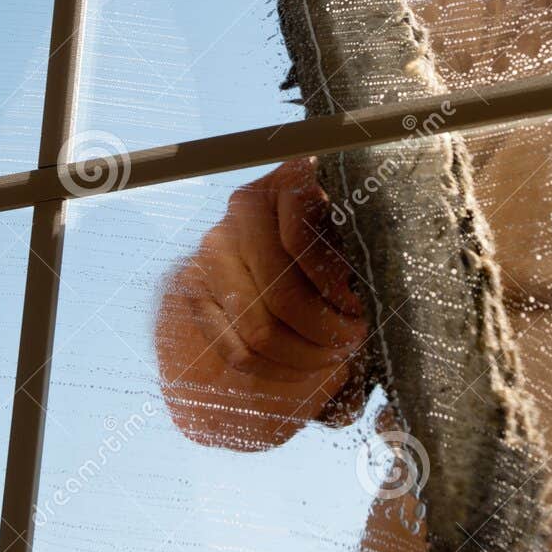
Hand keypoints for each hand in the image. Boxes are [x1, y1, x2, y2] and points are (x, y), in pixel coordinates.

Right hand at [155, 155, 368, 448]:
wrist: (282, 243)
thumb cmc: (334, 242)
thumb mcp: (352, 237)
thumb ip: (350, 258)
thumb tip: (352, 304)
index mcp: (288, 181)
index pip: (301, 237)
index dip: (332, 283)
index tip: (357, 307)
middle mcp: (243, 210)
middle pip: (282, 294)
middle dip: (325, 330)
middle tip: (353, 341)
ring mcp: (212, 248)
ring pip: (259, 330)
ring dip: (306, 356)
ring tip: (334, 356)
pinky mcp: (194, 288)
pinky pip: (238, 351)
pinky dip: (278, 370)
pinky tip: (303, 366)